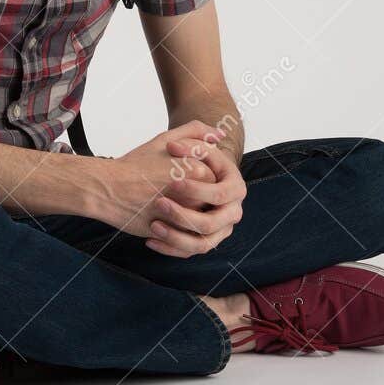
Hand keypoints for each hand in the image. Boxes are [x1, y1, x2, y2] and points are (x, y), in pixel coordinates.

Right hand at [90, 120, 219, 237]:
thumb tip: (219, 135)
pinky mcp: (174, 234)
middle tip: (164, 190)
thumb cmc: (136, 164)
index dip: (191, 179)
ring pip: (197, 219)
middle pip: (206, 200)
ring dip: (183, 214)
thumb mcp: (165, 139)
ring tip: (161, 204)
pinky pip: (186, 236)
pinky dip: (175, 230)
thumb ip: (196, 131)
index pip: (212, 180)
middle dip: (189, 197)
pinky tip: (158, 218)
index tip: (171, 176)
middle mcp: (197, 195)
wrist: (108, 189)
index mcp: (200, 171)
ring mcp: (186, 217)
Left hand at [146, 133, 246, 257]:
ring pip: (202, 244)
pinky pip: (190, 252)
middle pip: (212, 223)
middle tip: (160, 203)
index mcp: (233, 187)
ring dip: (177, 236)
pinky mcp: (202, 241)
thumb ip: (197, 132)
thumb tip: (215, 134)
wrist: (171, 178)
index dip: (197, 190)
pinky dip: (170, 248)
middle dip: (184, 215)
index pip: (220, 194)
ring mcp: (218, 230)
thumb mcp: (185, 142)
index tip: (172, 182)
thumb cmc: (179, 159)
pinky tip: (150, 238)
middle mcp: (231, 211)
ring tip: (154, 224)